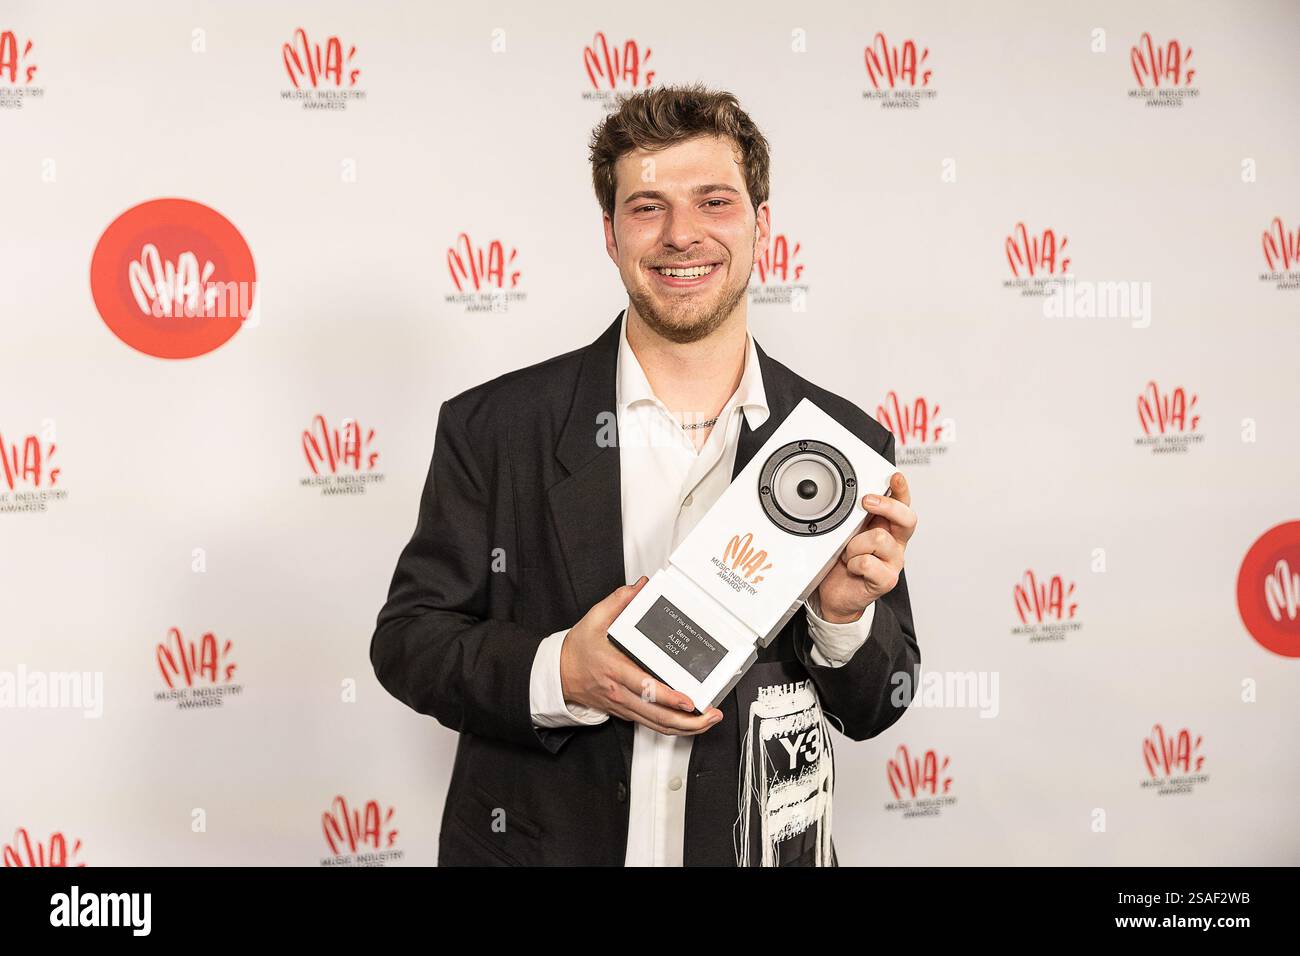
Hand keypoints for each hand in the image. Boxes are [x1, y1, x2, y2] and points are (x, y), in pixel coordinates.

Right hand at [559, 576, 723, 734]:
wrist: (559, 674)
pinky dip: (672, 726)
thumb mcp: (594, 619)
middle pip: (657, 715)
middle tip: (710, 714)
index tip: (688, 700)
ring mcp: (623, 706)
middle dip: (687, 720)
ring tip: (707, 720)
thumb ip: (619, 601)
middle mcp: (621, 693)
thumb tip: (641, 586)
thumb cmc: (578, 649)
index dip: (668, 697)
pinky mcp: (625, 712)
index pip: (645, 688)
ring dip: (685, 727)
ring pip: (657, 724)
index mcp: (615, 669)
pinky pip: (651, 724)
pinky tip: (689, 721)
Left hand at [816, 471, 915, 623]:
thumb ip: (856, 515)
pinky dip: (854, 563)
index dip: (901, 489)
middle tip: (866, 502)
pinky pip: (868, 562)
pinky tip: (852, 568)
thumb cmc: (842, 561)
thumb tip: (856, 495)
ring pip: (878, 538)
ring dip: (855, 545)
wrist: (836, 593)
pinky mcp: (887, 580)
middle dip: (886, 506)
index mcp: (888, 527)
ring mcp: (893, 561)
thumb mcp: (847, 532)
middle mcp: (895, 542)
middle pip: (906, 518)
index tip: (895, 476)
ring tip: (848, 554)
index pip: (902, 503)